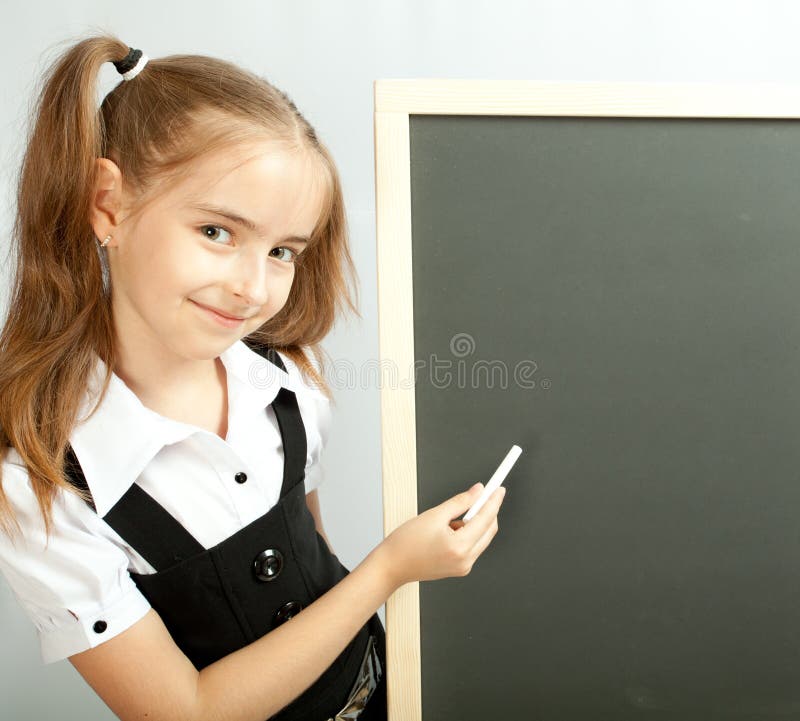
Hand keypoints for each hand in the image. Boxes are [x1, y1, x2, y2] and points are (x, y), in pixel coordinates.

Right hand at [374, 482, 505, 589]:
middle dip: (486, 511)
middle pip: (489, 530)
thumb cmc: (405, 543)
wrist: (391, 566)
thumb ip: (460, 502)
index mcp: (460, 547)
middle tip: (480, 495)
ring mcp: (463, 567)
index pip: (486, 519)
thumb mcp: (434, 515)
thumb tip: (477, 492)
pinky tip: (448, 530)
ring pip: (481, 538)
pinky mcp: (459, 569)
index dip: (493, 501)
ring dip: (473, 523)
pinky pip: (471, 547)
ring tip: (448, 519)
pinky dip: (466, 534)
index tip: (498, 489)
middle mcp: (465, 561)